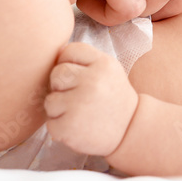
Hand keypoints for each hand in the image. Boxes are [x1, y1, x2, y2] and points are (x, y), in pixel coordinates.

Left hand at [44, 43, 138, 157]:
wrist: (130, 130)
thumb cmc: (114, 99)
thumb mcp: (109, 71)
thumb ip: (86, 59)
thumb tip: (58, 50)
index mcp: (103, 64)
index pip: (69, 50)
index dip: (69, 63)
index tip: (79, 77)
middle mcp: (92, 81)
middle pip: (57, 73)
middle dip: (62, 86)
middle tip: (78, 96)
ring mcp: (80, 104)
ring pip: (50, 100)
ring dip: (60, 109)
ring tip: (79, 113)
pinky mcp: (70, 127)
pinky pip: (50, 123)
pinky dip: (61, 128)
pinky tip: (77, 127)